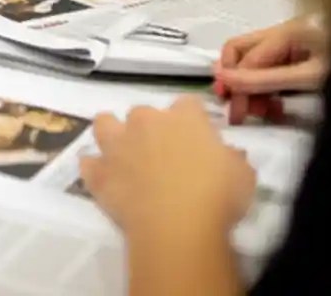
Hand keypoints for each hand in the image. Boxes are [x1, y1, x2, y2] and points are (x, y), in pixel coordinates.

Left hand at [80, 97, 255, 236]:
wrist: (176, 226)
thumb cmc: (217, 197)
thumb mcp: (242, 176)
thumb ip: (231, 159)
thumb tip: (228, 154)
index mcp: (184, 118)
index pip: (188, 104)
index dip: (193, 119)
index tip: (199, 137)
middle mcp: (145, 122)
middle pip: (143, 112)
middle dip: (151, 127)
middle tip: (163, 153)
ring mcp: (116, 145)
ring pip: (105, 123)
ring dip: (112, 133)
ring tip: (122, 152)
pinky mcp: (97, 171)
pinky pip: (88, 162)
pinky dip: (94, 167)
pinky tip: (103, 177)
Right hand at [214, 19, 329, 124]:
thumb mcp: (310, 77)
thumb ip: (265, 79)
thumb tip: (223, 80)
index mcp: (286, 32)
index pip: (244, 58)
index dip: (234, 86)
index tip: (234, 116)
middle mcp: (285, 32)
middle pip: (242, 52)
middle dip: (238, 83)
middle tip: (242, 113)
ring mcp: (295, 41)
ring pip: (257, 61)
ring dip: (253, 88)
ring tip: (264, 113)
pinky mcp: (305, 53)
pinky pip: (275, 66)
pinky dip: (270, 86)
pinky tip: (278, 105)